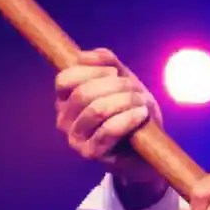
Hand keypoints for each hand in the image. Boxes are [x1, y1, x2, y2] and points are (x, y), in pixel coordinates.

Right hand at [55, 48, 164, 192]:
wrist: (145, 149)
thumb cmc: (130, 111)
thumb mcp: (121, 82)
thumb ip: (107, 63)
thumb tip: (84, 55)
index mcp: (66, 100)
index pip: (64, 80)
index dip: (91, 71)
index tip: (115, 72)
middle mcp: (64, 120)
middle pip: (83, 94)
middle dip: (115, 86)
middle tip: (135, 89)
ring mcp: (75, 139)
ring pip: (96, 110)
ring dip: (125, 101)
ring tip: (142, 102)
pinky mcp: (90, 153)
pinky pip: (107, 131)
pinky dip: (128, 119)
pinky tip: (142, 114)